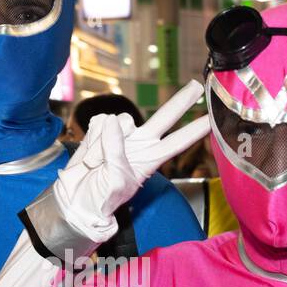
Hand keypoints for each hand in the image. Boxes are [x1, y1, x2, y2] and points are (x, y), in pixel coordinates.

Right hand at [53, 81, 209, 239]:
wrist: (74, 200)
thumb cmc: (99, 200)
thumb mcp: (113, 183)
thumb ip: (116, 152)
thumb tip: (113, 122)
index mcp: (149, 161)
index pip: (177, 143)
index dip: (194, 131)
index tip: (212, 120)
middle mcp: (139, 144)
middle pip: (164, 118)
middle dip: (180, 102)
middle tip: (196, 86)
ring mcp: (120, 136)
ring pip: (121, 120)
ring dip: (106, 139)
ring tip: (97, 163)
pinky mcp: (100, 131)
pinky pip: (98, 123)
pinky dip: (91, 138)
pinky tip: (90, 155)